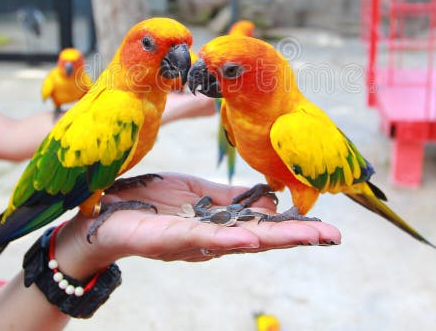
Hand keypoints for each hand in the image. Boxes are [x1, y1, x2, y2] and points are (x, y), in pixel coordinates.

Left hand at [56, 173, 340, 275]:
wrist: (102, 212)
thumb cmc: (150, 202)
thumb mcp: (197, 194)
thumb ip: (231, 199)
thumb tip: (273, 201)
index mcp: (219, 224)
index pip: (265, 226)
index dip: (297, 228)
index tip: (330, 229)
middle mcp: (210, 239)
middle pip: (259, 239)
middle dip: (296, 238)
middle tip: (333, 237)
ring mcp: (189, 242)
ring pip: (236, 242)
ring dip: (272, 241)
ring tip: (306, 237)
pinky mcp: (164, 240)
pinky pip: (197, 239)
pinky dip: (224, 240)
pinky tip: (248, 239)